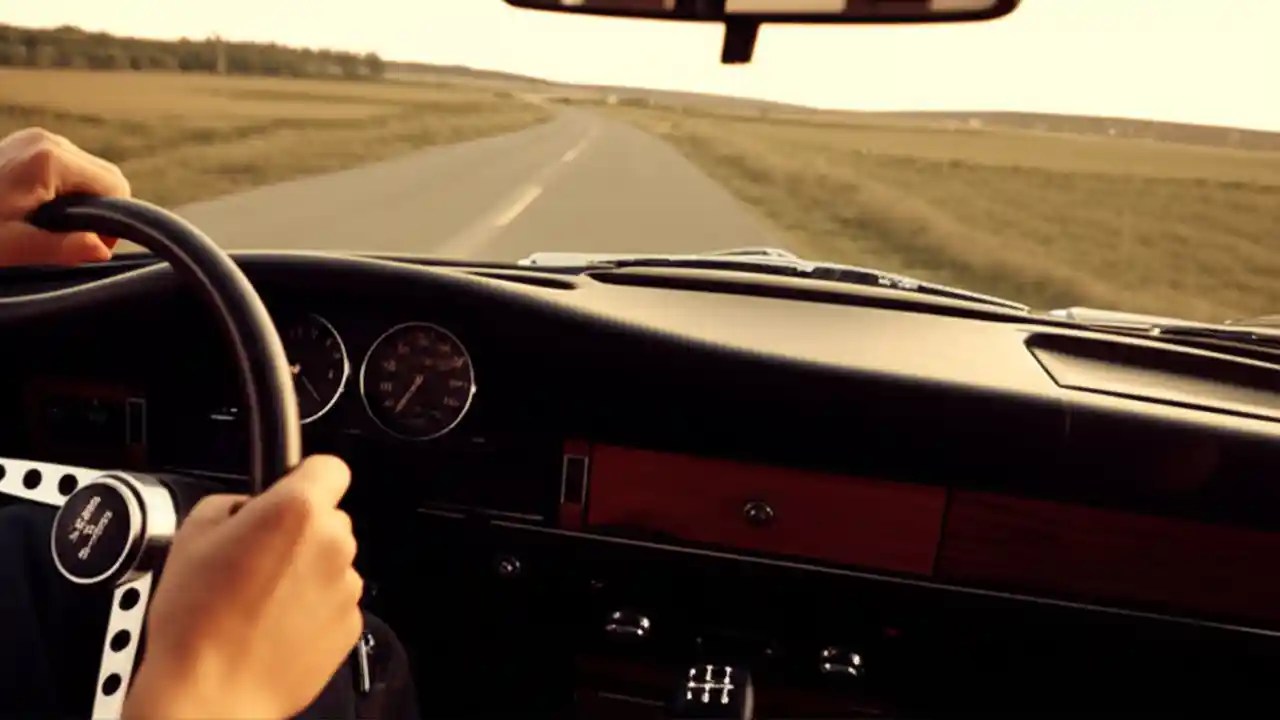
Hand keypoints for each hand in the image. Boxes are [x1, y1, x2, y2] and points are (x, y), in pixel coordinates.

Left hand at [0, 127, 130, 266]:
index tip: (88, 244)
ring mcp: (35, 138)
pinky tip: (40, 209)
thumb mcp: (15, 247)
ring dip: (80, 201)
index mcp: (50, 159)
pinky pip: (66, 166)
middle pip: (104, 176)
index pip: (115, 184)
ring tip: (49, 224)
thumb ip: (63, 248)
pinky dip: (64, 190)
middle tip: (68, 239)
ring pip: (87, 172)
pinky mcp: (27, 143)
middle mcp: (47, 140)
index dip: (113, 220)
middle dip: (97, 210)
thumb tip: (103, 249)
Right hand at [123, 456, 363, 719]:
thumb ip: (232, 502)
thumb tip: (250, 505)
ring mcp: (345, 587)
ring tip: (257, 599)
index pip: (329, 467)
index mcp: (297, 511)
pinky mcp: (350, 624)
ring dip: (304, 571)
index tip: (289, 489)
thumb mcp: (192, 533)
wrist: (211, 694)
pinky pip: (332, 600)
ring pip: (329, 561)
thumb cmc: (197, 622)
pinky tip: (272, 624)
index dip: (305, 476)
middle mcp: (332, 544)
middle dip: (297, 530)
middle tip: (255, 556)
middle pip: (328, 518)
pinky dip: (311, 607)